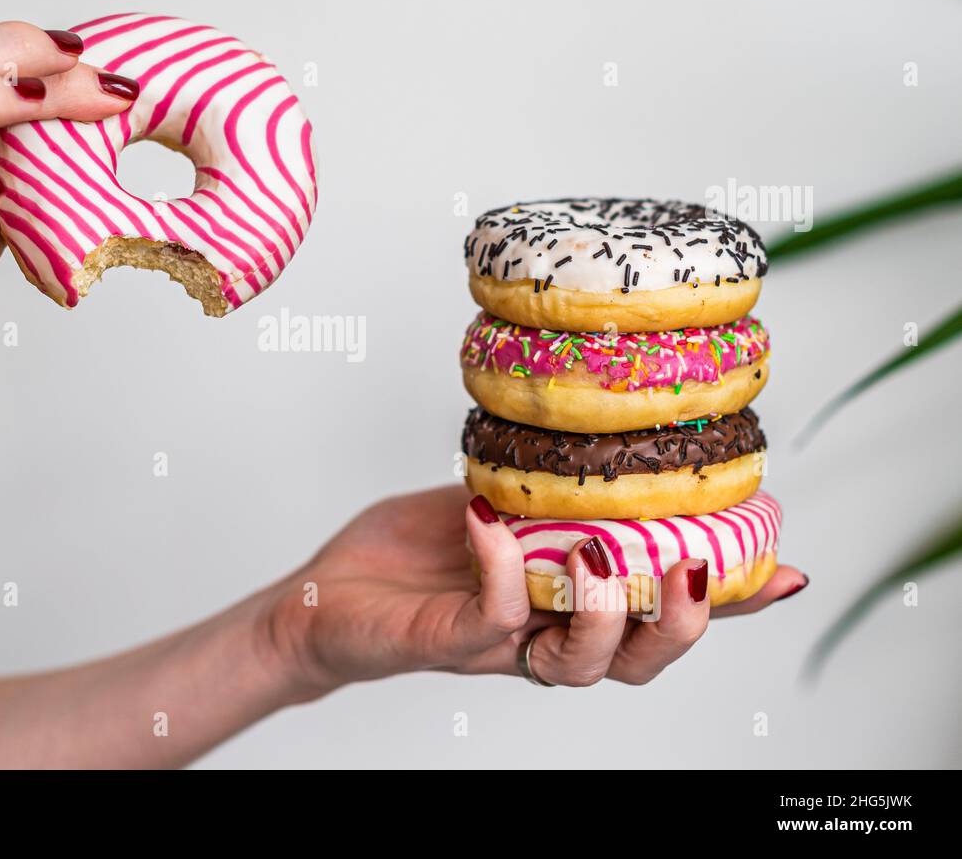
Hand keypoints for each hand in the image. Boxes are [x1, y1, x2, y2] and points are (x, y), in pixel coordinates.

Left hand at [268, 486, 806, 692]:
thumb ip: (548, 493)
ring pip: (580, 665)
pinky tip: (491, 519)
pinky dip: (502, 568)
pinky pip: (491, 618)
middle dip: (685, 625)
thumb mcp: (493, 510)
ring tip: (605, 555)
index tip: (786, 568)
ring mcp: (495, 645)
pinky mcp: (444, 641)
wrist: (322, 599)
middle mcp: (541, 636)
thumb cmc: (408, 554)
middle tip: (697, 570)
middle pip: (637, 661)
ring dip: (609, 613)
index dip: (726, 603)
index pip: (658, 614)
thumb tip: (610, 444)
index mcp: (564, 604)